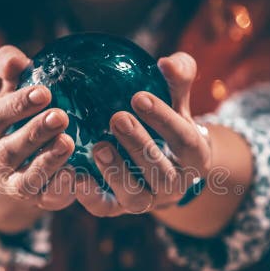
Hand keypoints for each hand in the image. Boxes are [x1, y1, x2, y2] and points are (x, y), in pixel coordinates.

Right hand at [0, 45, 76, 210]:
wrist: (23, 158)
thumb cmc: (20, 114)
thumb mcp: (12, 89)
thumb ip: (12, 70)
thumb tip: (14, 59)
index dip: (15, 106)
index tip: (44, 92)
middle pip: (8, 151)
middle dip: (34, 134)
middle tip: (61, 116)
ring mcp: (13, 186)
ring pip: (26, 181)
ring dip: (47, 162)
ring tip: (69, 142)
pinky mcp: (38, 201)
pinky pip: (48, 199)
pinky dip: (62, 188)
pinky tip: (78, 173)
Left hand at [75, 52, 211, 216]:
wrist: (162, 163)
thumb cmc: (169, 122)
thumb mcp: (177, 99)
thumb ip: (178, 77)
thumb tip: (166, 62)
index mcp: (194, 157)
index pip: (184, 139)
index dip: (163, 119)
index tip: (139, 96)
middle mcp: (174, 185)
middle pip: (161, 172)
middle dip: (139, 145)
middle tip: (117, 118)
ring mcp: (147, 200)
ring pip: (136, 196)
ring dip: (116, 172)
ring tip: (98, 146)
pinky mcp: (118, 208)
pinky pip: (105, 208)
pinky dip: (89, 195)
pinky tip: (75, 173)